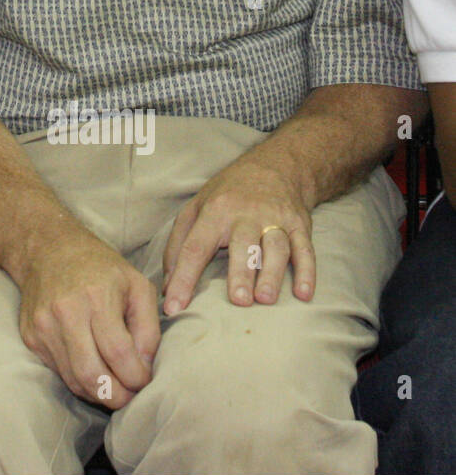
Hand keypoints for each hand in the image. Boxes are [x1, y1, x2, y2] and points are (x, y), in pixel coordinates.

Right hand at [17, 223, 159, 409]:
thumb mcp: (137, 285)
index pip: (119, 354)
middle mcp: (65, 312)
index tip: (146, 381)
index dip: (137, 377)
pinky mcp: (31, 336)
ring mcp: (44, 326)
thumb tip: (146, 367)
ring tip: (115, 388)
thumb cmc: (100, 267)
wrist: (47, 248)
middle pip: (93, 375)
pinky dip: (80, 381)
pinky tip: (94, 371)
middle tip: (131, 396)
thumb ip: (149, 328)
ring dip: (99, 394)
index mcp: (96, 296)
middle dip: (118, 397)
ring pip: (74, 381)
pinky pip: (60, 373)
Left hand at [162, 157, 314, 315]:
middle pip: (242, 245)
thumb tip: (166, 287)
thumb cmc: (226, 195)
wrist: (272, 167)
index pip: (195, 247)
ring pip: (275, 247)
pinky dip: (307, 272)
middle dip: (240, 272)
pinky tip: (304, 294)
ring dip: (272, 273)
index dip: (183, 278)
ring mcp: (275, 219)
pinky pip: (305, 249)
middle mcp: (245, 214)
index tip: (174, 307)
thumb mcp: (194, 209)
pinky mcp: (299, 225)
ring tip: (266, 299)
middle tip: (238, 300)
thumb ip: (177, 246)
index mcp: (214, 212)